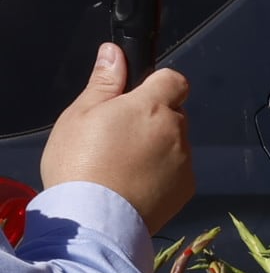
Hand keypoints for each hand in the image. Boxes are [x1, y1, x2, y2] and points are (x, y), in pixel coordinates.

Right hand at [42, 44, 192, 231]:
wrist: (95, 219)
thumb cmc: (80, 163)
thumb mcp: (81, 114)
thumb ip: (105, 81)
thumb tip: (115, 52)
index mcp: (152, 107)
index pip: (174, 79)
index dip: (157, 84)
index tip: (136, 96)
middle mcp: (177, 132)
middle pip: (174, 113)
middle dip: (153, 118)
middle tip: (118, 135)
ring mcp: (185, 162)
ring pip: (176, 143)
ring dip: (158, 146)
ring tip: (122, 163)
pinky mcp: (186, 189)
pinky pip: (178, 170)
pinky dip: (162, 172)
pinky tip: (133, 182)